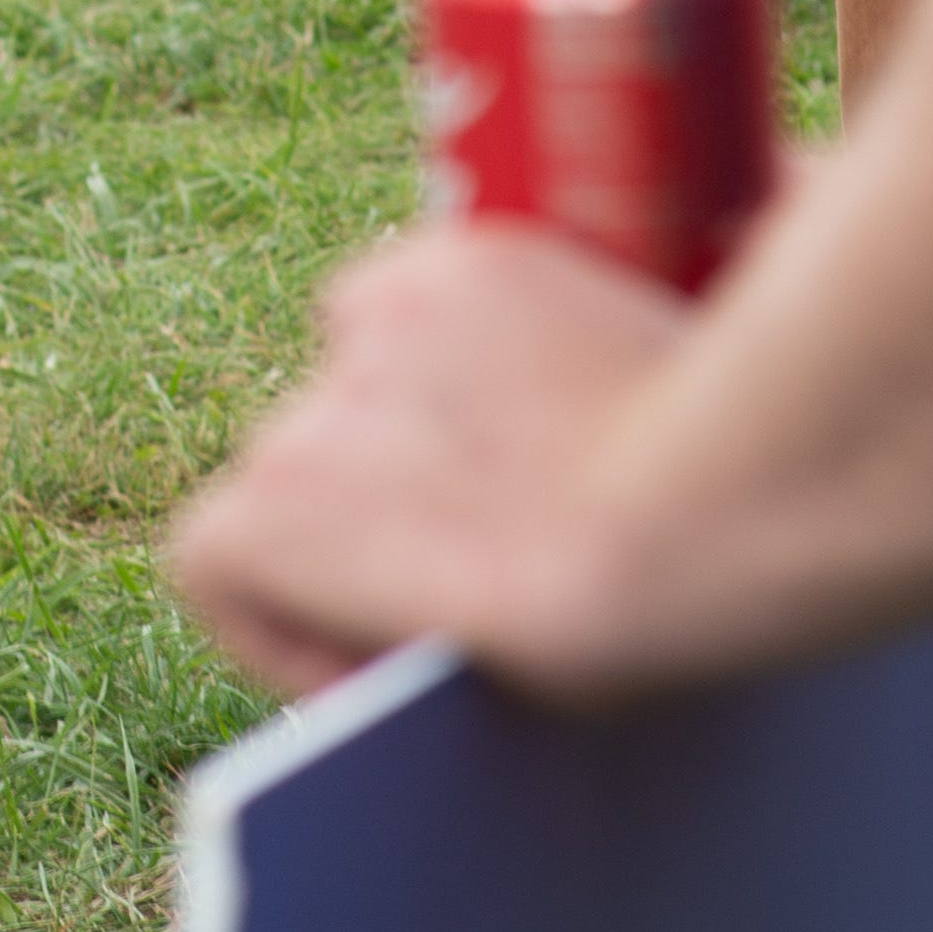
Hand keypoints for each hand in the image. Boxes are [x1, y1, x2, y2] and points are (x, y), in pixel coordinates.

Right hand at [159, 220, 696, 702]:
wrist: (717, 506)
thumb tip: (411, 607)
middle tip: (480, 555)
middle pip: (306, 459)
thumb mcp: (464, 676)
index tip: (370, 655)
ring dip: (425, 409)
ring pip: (372, 362)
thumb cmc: (599, 628)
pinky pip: (441, 291)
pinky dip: (482, 330)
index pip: (214, 559)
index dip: (284, 616)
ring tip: (537, 459)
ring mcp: (378, 323)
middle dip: (375, 507)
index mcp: (263, 525)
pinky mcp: (462, 256)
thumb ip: (389, 615)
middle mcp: (294, 412)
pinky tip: (566, 381)